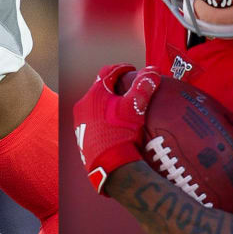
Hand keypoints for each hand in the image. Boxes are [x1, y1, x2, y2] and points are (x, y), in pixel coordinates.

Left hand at [72, 63, 159, 192]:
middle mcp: (83, 105)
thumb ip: (144, 86)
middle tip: (129, 88)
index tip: (132, 70)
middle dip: (115, 86)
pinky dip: (103, 117)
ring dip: (108, 103)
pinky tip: (113, 124)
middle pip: (100, 88)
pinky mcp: (81, 136)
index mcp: (94, 94)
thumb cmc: (121, 133)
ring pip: (95, 105)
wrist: (109, 164)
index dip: (122, 69)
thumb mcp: (135, 107)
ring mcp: (80, 121)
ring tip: (122, 107)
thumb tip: (153, 70)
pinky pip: (92, 120)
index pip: (108, 72)